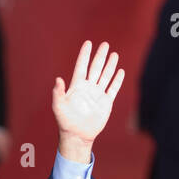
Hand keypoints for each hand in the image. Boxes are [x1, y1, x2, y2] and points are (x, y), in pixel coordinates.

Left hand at [52, 40, 124, 160]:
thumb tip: (58, 79)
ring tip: (114, 54)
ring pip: (105, 76)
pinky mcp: (106, 102)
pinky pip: (113, 89)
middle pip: (95, 68)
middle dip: (100, 56)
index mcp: (77, 86)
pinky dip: (117, 80)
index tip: (88, 43)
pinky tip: (120, 71)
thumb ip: (58, 92)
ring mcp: (97, 94)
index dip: (85, 55)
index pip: (81, 66)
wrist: (77, 135)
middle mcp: (88, 88)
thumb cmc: (65, 121)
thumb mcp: (58, 106)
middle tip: (105, 44)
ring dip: (110, 65)